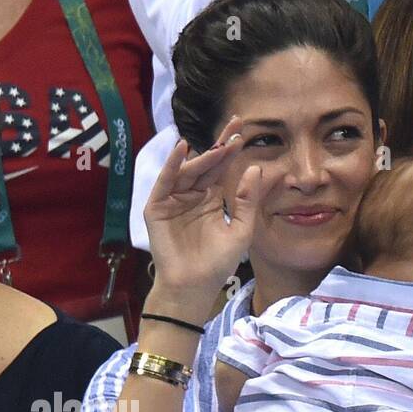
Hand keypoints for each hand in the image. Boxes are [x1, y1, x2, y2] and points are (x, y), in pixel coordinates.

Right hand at [143, 116, 262, 320]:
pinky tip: (182, 150)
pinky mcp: (157, 209)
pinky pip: (164, 183)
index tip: (243, 130)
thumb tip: (255, 167)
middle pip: (205, 164)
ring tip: (219, 147)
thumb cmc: (217, 263)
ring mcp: (172, 201)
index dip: (230, 149)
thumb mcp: (241, 229)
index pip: (220, 168)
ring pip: (187, 172)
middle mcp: (190, 195)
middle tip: (235, 125)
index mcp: (209, 199)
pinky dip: (171, 166)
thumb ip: (247, 200)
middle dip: (219, 145)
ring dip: (203, 157)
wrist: (194, 286)